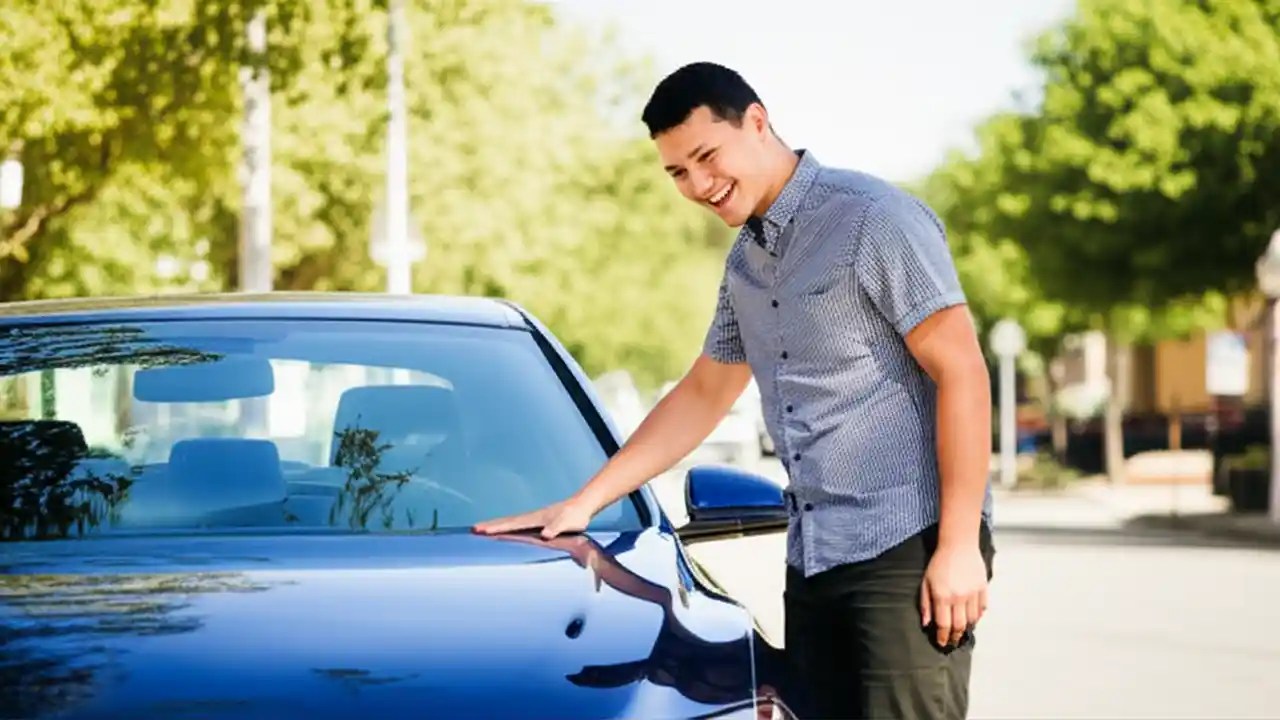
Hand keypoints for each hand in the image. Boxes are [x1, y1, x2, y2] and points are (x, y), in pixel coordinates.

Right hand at [471, 497, 594, 538]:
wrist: (582, 505)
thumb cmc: (575, 516)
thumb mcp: (567, 523)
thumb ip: (556, 528)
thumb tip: (545, 534)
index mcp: (535, 518)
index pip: (512, 524)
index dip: (497, 528)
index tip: (482, 530)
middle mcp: (531, 517)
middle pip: (506, 521)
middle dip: (490, 525)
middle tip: (473, 529)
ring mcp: (533, 518)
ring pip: (510, 522)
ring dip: (495, 525)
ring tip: (481, 529)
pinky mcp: (537, 521)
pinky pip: (517, 524)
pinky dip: (505, 526)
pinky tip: (502, 530)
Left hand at [920, 541, 987, 647]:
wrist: (958, 545)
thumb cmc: (940, 561)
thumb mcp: (925, 582)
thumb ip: (925, 604)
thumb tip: (926, 623)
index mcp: (942, 596)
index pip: (944, 624)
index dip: (943, 637)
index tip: (942, 642)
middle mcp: (959, 597)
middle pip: (959, 626)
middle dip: (955, 637)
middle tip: (953, 641)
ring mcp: (972, 593)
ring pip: (972, 619)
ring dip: (966, 627)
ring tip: (961, 630)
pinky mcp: (982, 588)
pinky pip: (982, 608)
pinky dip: (977, 616)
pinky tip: (972, 617)